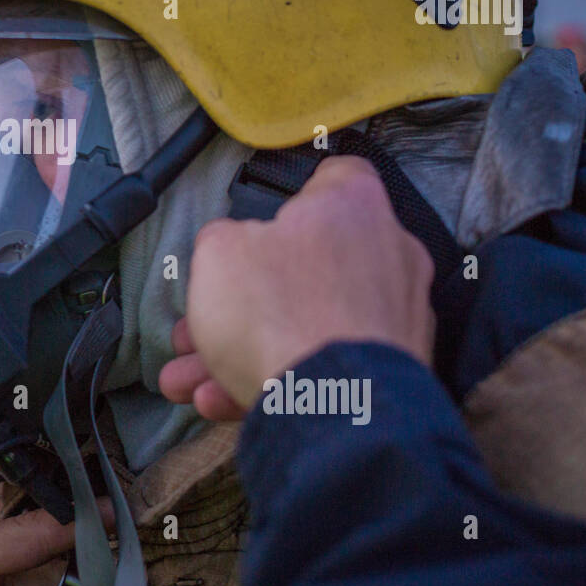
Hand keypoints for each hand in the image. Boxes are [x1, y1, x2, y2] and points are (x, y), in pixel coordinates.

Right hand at [162, 156, 435, 410]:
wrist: (335, 409)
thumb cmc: (283, 315)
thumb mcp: (217, 253)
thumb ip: (222, 241)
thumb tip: (229, 249)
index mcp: (353, 206)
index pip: (335, 176)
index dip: (294, 193)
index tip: (265, 214)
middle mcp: (388, 255)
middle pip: (303, 267)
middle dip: (241, 299)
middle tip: (201, 320)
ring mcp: (395, 318)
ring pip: (305, 324)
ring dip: (244, 349)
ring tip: (190, 378)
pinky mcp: (394, 373)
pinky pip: (325, 366)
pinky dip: (276, 379)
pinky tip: (221, 401)